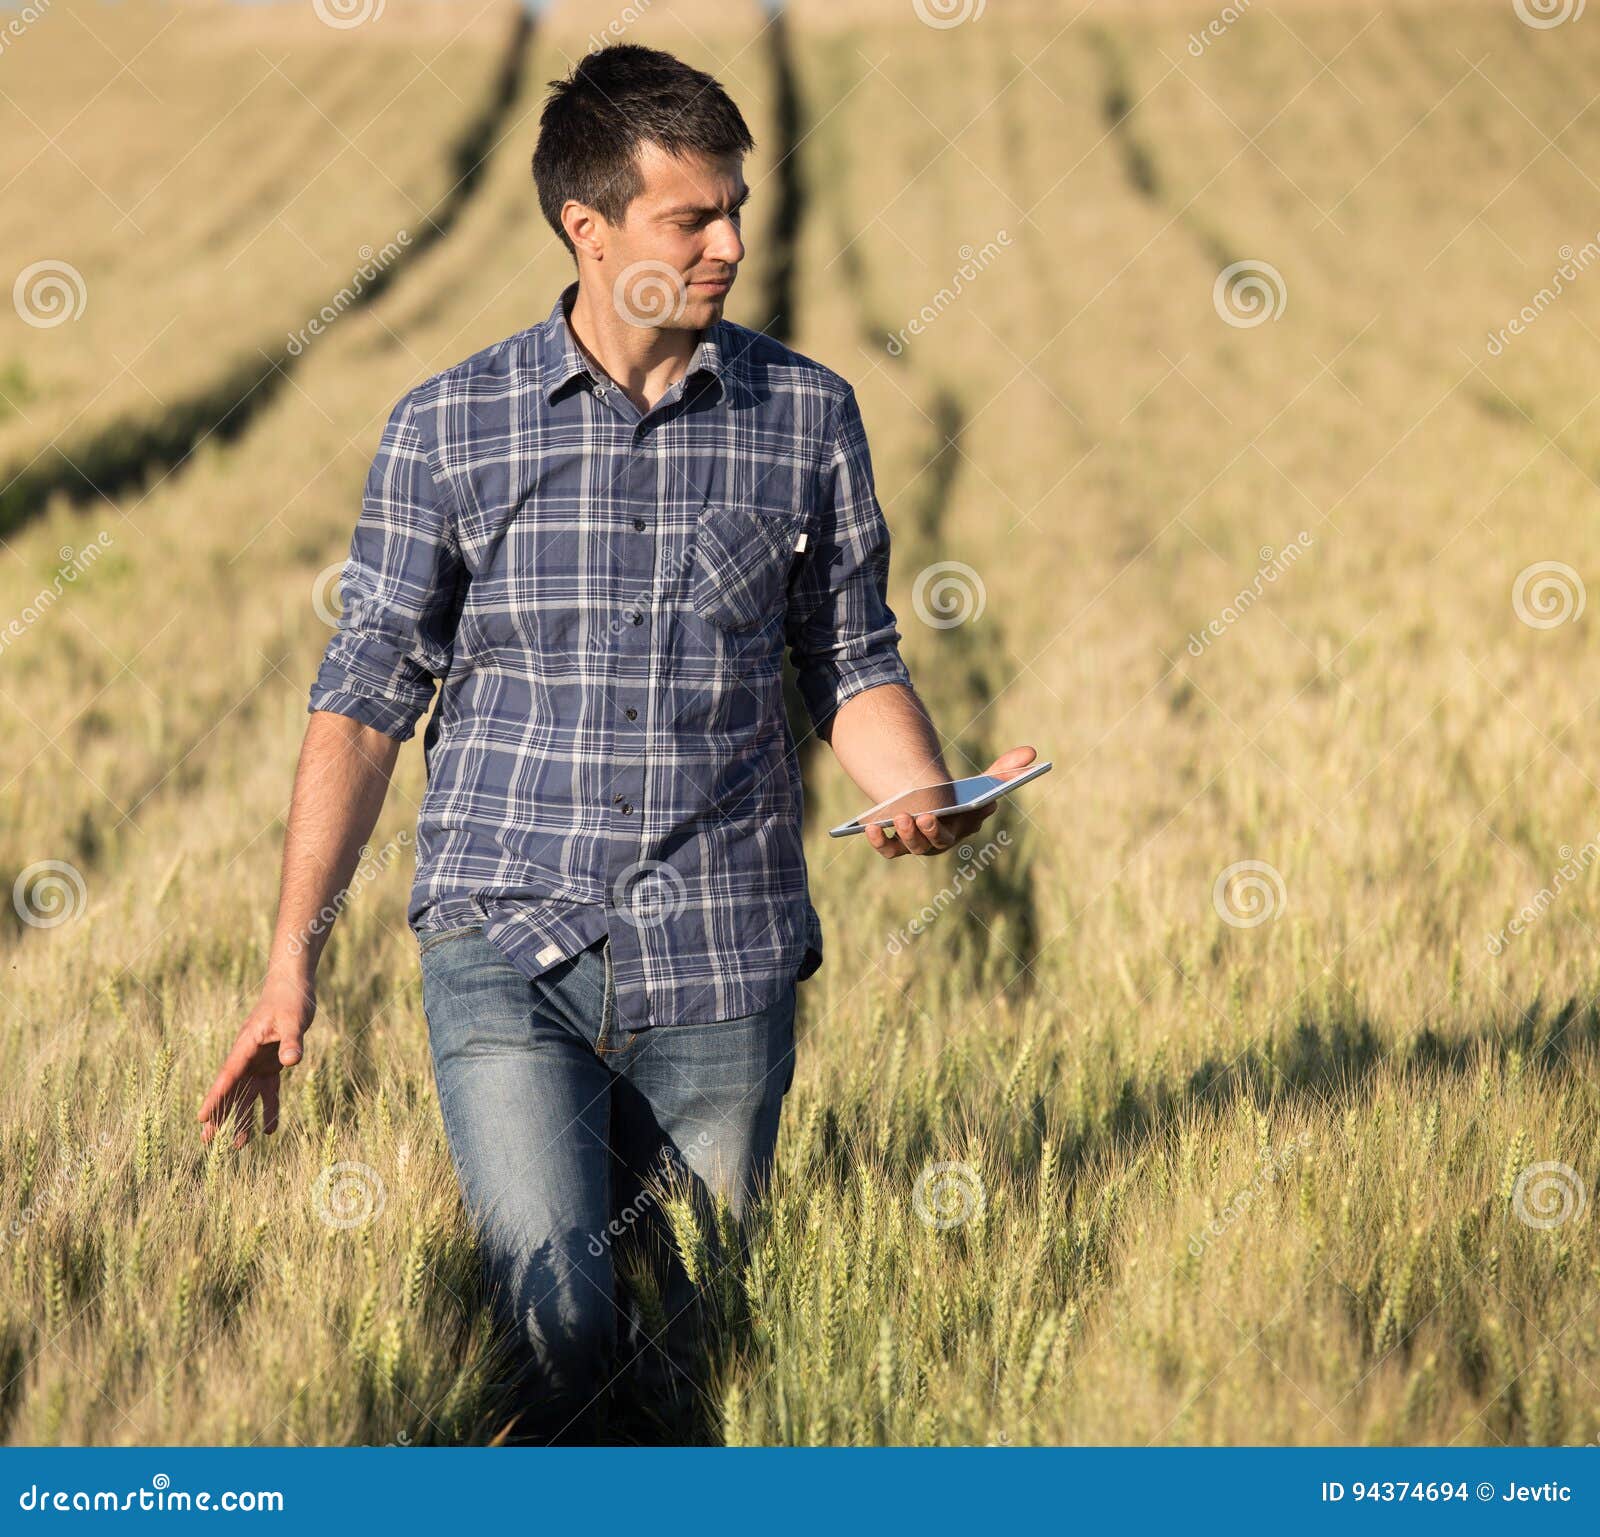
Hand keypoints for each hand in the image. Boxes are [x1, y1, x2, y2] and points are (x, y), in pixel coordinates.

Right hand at [197, 977, 315, 1148]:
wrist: (292, 986)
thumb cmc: (290, 1000)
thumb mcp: (293, 1020)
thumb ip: (291, 1042)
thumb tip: (291, 1062)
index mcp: (246, 1046)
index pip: (227, 1076)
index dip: (215, 1098)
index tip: (201, 1118)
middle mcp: (248, 1057)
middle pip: (231, 1091)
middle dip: (220, 1115)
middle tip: (207, 1142)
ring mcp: (259, 1061)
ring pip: (247, 1095)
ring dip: (242, 1118)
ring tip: (238, 1145)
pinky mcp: (272, 1062)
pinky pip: (268, 1090)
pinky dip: (268, 1108)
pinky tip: (270, 1129)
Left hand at [863, 745, 1036, 859]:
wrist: (929, 806)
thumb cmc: (958, 797)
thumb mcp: (982, 781)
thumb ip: (1005, 769)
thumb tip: (1032, 752)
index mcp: (966, 826)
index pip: (974, 820)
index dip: (977, 813)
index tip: (979, 803)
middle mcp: (943, 841)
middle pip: (939, 841)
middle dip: (932, 830)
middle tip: (926, 815)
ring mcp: (919, 846)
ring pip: (913, 846)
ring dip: (907, 833)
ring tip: (900, 816)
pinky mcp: (897, 846)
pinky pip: (888, 849)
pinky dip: (879, 840)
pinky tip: (870, 826)